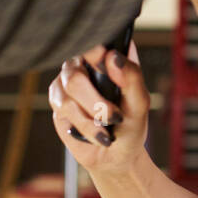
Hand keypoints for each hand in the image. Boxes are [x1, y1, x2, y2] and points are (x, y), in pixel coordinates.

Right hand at [48, 39, 150, 177]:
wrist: (117, 154)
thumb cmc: (131, 124)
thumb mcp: (140, 103)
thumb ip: (131, 78)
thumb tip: (113, 56)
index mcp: (109, 59)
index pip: (96, 43)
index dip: (95, 51)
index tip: (105, 56)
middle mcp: (85, 65)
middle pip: (75, 74)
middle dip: (96, 101)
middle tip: (114, 116)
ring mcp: (68, 83)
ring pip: (68, 93)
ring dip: (91, 116)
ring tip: (108, 128)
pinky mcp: (57, 102)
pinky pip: (63, 109)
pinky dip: (84, 125)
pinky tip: (97, 134)